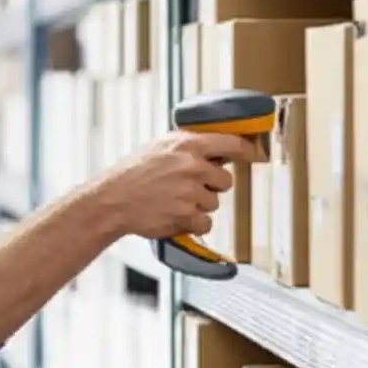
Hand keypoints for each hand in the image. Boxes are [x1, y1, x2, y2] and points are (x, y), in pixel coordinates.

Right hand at [96, 130, 258, 239]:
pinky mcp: (186, 215)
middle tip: (190, 187)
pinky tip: (176, 216)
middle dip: (212, 186)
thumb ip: (188, 146)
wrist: (113, 199)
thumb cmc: (134, 172)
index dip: (246, 150)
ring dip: (200, 206)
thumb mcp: (161, 146)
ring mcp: (190, 191)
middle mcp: (192, 166)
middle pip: (226, 180)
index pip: (230, 143)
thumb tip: (217, 149)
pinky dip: (194, 224)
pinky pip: (206, 223)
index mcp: (187, 145)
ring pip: (214, 203)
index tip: (255, 154)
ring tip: (174, 201)